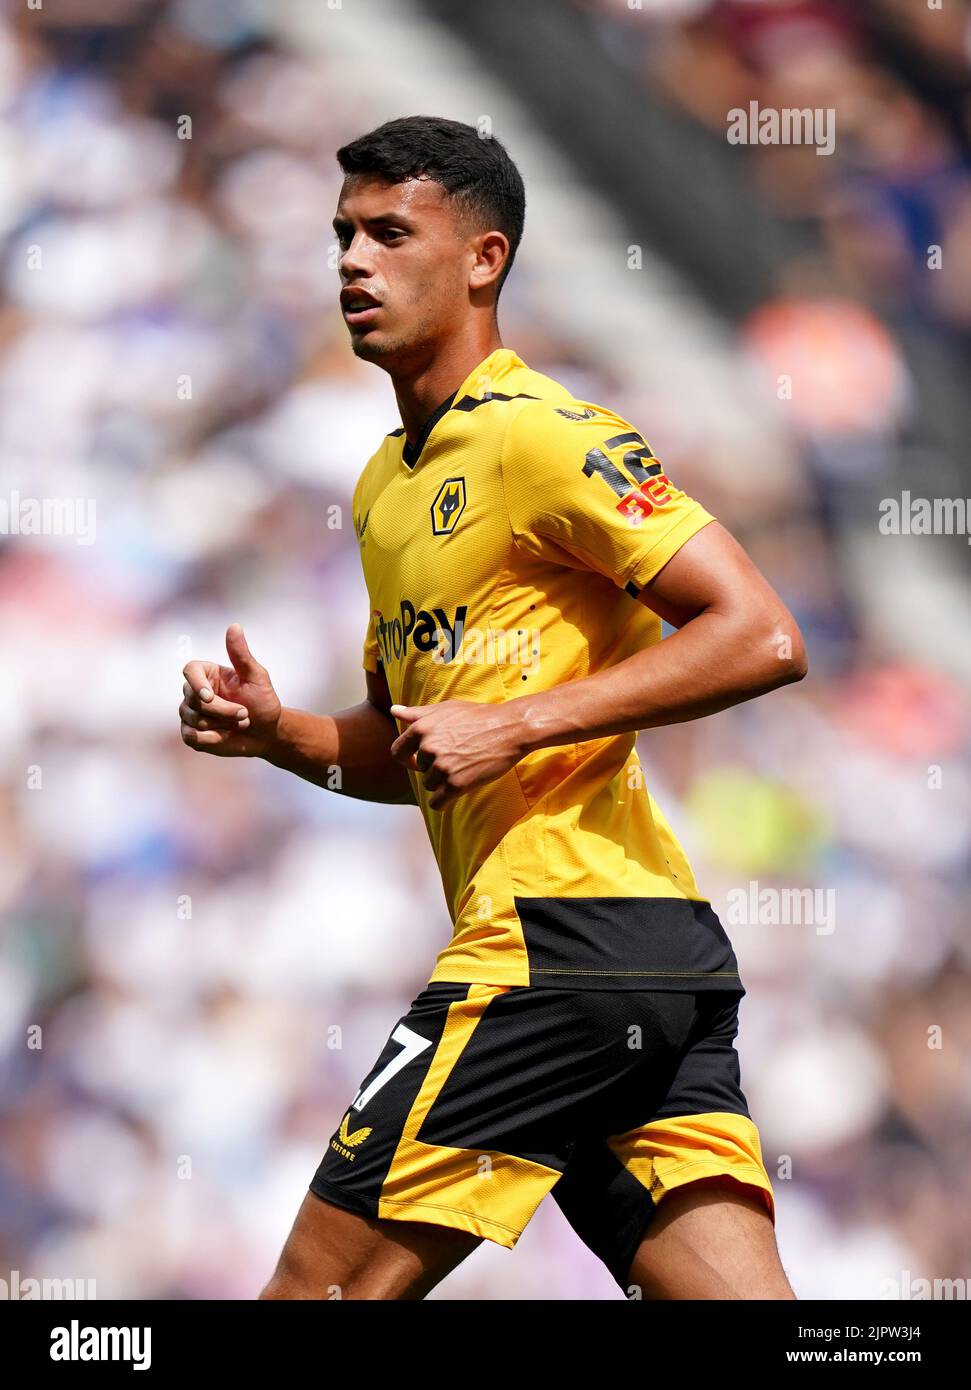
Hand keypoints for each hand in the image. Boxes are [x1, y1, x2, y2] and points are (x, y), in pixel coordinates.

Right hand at [180, 623, 281, 757]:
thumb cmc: (263, 701)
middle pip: (193, 700)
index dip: (196, 683)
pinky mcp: (192, 734)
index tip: (209, 696)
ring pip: (193, 719)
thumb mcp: (257, 677)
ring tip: (239, 723)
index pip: (189, 670)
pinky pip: (191, 737)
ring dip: (221, 725)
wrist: (267, 732)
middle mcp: (195, 691)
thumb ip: (241, 654)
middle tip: (245, 714)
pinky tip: (226, 736)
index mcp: (208, 674)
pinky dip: (212, 739)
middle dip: (222, 711)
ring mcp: (191, 713)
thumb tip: (234, 625)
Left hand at [389, 700, 524, 809]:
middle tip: (455, 759)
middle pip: (419, 769)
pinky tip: (455, 793)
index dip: (408, 758)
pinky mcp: (456, 784)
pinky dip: (443, 802)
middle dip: (432, 768)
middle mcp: (428, 747)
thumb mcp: (446, 709)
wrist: (510, 729)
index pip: (398, 752)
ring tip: (463, 769)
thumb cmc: (479, 716)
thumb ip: (417, 713)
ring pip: (429, 785)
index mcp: (421, 728)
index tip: (421, 760)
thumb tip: (394, 710)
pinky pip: (437, 803)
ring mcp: (442, 767)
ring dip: (442, 782)